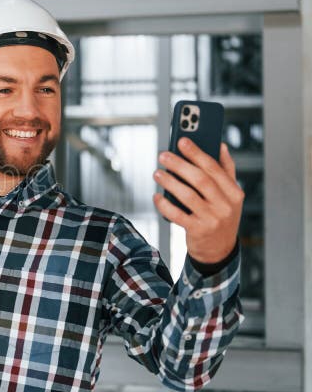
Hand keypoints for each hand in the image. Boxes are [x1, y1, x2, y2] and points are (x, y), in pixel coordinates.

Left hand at [152, 138, 243, 263]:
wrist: (219, 250)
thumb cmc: (221, 216)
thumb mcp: (230, 196)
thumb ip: (226, 171)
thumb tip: (220, 145)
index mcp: (234, 193)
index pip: (214, 168)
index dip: (197, 153)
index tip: (182, 140)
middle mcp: (226, 206)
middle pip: (200, 180)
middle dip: (180, 165)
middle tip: (163, 155)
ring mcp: (212, 219)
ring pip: (187, 196)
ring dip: (169, 182)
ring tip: (157, 173)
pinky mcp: (198, 231)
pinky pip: (177, 215)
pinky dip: (165, 205)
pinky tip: (156, 196)